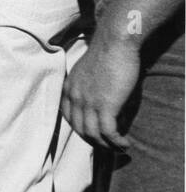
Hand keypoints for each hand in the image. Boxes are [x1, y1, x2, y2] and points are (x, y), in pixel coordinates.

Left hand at [61, 36, 137, 151]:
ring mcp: (88, 102)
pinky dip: (116, 141)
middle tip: (106, 145)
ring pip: (92, 134)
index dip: (79, 127)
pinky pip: (108, 132)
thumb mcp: (88, 72)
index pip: (67, 115)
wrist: (114, 43)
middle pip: (78, 128)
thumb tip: (99, 101)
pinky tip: (125, 143)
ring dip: (105, 145)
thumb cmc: (106, 53)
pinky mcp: (106, 105)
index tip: (91, 132)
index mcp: (68, 87)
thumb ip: (88, 87)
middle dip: (92, 140)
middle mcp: (74, 96)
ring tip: (118, 148)